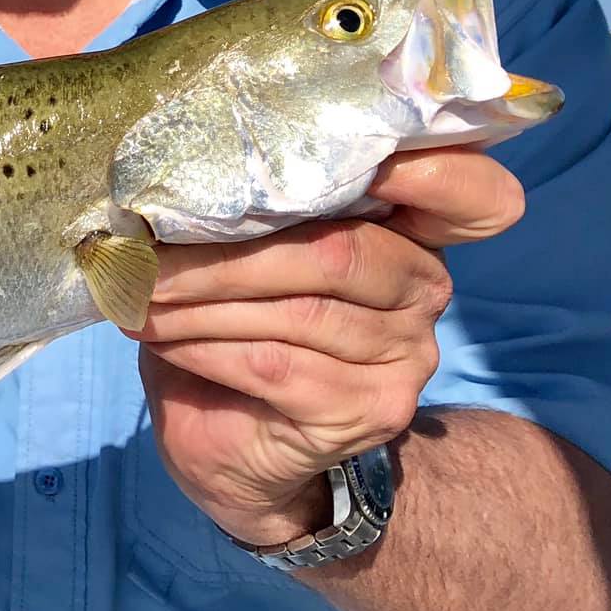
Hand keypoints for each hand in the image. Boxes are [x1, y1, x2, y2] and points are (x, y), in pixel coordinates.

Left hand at [126, 147, 524, 546]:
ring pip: (298, 312)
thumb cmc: (230, 321)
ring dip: (200, 301)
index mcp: (408, 229)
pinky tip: (158, 336)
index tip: (362, 164)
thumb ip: (248, 210)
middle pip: (338, 252)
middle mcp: (425, 288)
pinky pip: (276, 363)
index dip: (432, 171)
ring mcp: (408, 355)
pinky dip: (204, 344)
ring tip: (138, 295)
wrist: (233, 446)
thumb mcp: (240, 252)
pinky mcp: (373, 409)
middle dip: (226, 254)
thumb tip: (173, 174)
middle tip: (145, 257)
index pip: (472, 196)